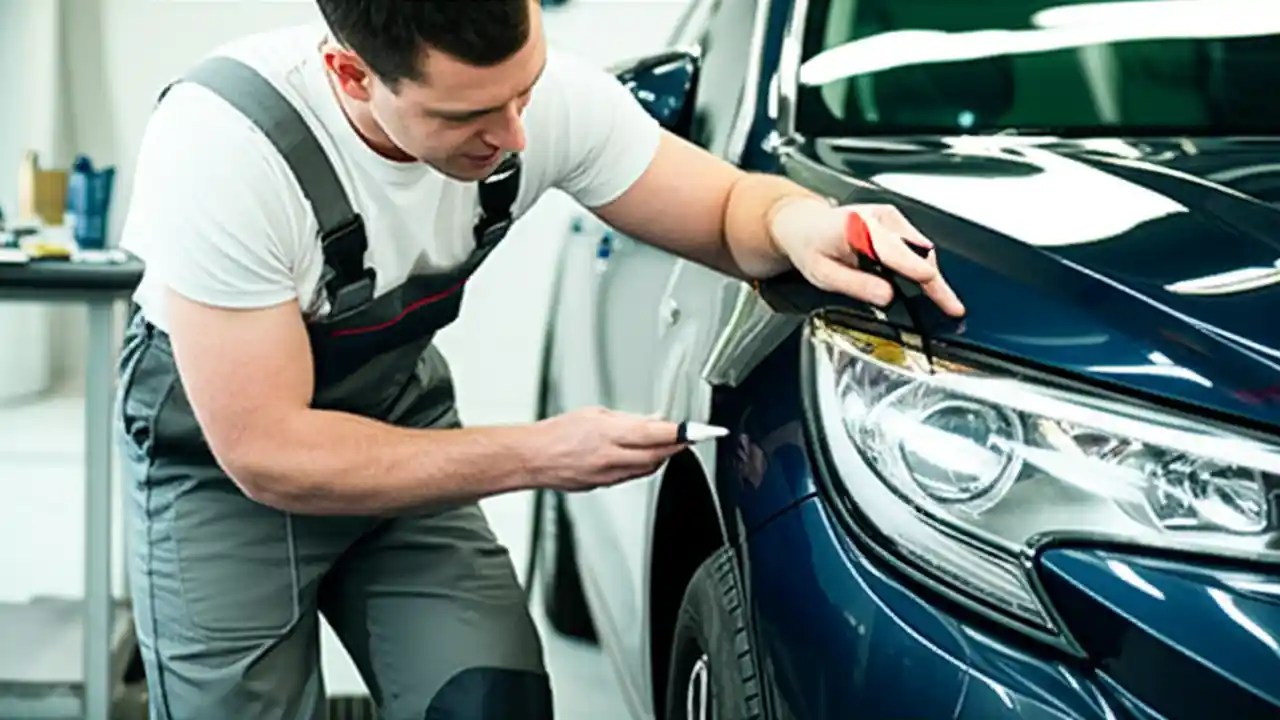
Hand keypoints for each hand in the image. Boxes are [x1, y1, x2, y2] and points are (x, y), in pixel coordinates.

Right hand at [526, 407, 687, 491]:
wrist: (534, 458)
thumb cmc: (557, 433)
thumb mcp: (595, 414)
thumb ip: (628, 419)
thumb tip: (653, 420)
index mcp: (609, 434)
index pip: (655, 433)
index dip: (680, 433)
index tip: (698, 431)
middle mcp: (611, 457)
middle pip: (658, 455)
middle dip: (678, 446)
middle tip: (692, 437)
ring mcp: (609, 475)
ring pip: (648, 469)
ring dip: (663, 457)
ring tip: (671, 444)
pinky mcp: (605, 485)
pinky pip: (633, 476)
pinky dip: (645, 466)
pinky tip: (647, 457)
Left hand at [769, 198, 965, 316]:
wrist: (805, 224)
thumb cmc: (810, 246)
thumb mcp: (822, 274)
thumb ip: (855, 285)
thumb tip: (886, 297)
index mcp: (856, 227)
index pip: (891, 248)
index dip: (912, 265)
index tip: (929, 279)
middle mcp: (878, 217)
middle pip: (915, 250)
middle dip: (934, 280)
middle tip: (952, 307)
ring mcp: (890, 217)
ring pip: (921, 249)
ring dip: (932, 276)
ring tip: (946, 303)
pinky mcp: (896, 221)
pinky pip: (917, 247)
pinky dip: (923, 267)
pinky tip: (927, 287)